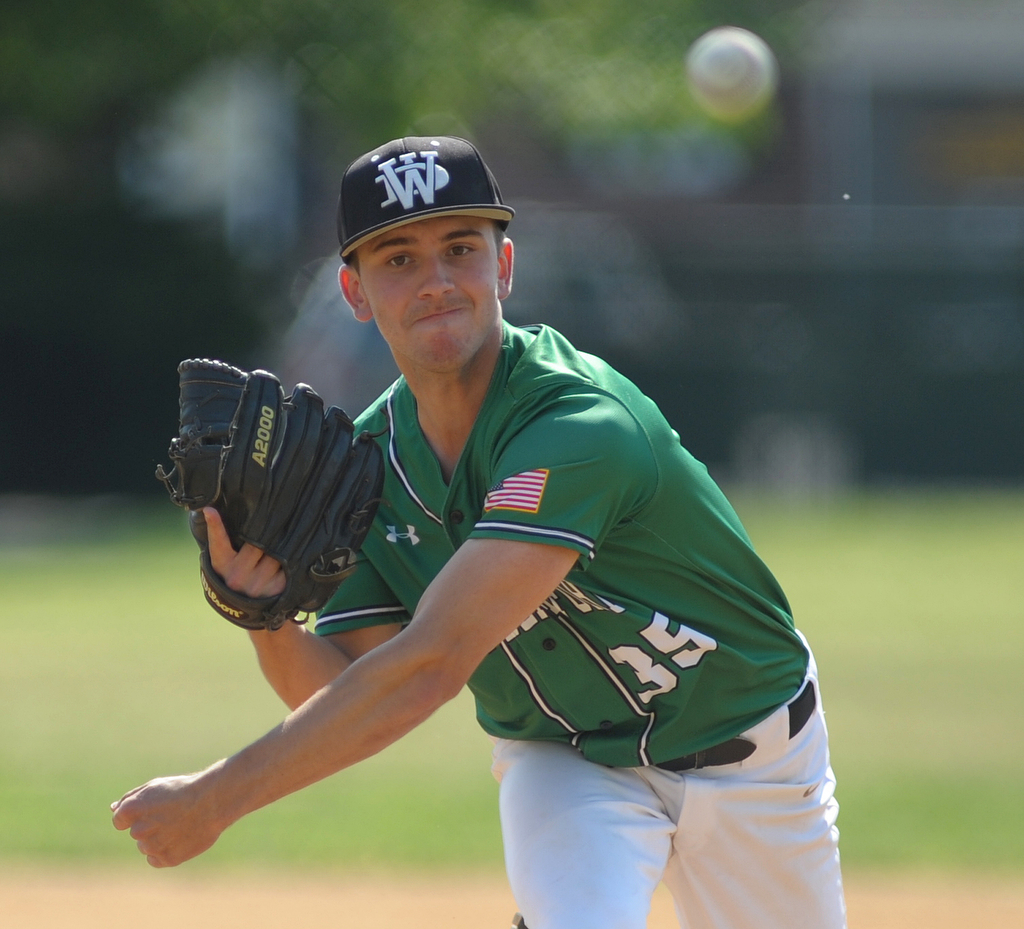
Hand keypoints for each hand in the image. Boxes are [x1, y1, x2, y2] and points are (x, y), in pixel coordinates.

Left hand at [111, 769, 227, 867]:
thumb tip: (113, 809)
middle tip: (172, 813)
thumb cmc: (183, 790)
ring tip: (179, 825)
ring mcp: (153, 847)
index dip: (137, 813)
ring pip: (146, 846)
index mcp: (131, 810)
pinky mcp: (167, 859)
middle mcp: (138, 831)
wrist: (213, 801)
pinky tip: (179, 838)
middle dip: (149, 825)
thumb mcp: (155, 786)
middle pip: (137, 833)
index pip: (119, 821)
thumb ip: (130, 799)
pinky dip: (164, 851)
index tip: (154, 808)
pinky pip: (156, 859)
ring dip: (157, 838)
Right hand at [203, 507, 285, 598]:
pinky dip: (292, 557)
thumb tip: (210, 510)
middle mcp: (237, 576)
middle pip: (257, 544)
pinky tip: (294, 551)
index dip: (215, 525)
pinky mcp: (276, 589)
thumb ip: (222, 540)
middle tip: (276, 519)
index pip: (218, 541)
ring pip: (276, 554)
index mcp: (222, 565)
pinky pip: (289, 565)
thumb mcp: (223, 562)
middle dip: (266, 534)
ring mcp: (257, 584)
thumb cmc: (231, 576)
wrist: (244, 609)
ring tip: (289, 535)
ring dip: (282, 546)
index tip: (210, 510)